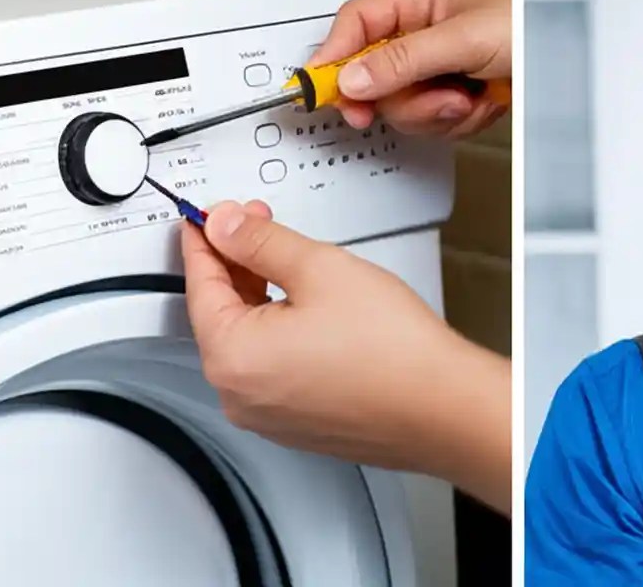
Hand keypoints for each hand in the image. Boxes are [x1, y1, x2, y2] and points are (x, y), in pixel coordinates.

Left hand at [179, 200, 511, 514]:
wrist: (443, 407)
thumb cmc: (394, 352)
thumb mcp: (319, 268)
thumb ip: (262, 241)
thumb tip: (226, 226)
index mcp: (232, 358)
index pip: (199, 284)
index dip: (205, 239)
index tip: (207, 217)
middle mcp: (240, 396)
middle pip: (221, 314)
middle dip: (237, 264)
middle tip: (257, 225)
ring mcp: (268, 416)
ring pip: (249, 341)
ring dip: (261, 296)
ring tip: (294, 263)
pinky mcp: (298, 424)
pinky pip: (273, 367)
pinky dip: (282, 331)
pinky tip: (310, 307)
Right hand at [308, 0, 511, 138]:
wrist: (572, 61)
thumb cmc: (531, 26)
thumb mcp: (463, 38)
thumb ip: (404, 59)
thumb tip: (356, 78)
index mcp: (423, 4)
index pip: (358, 24)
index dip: (335, 55)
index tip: (322, 88)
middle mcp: (427, 37)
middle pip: (377, 77)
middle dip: (405, 97)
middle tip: (427, 98)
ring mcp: (442, 71)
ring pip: (406, 107)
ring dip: (437, 112)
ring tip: (467, 97)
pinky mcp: (460, 99)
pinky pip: (436, 123)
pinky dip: (460, 123)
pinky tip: (482, 106)